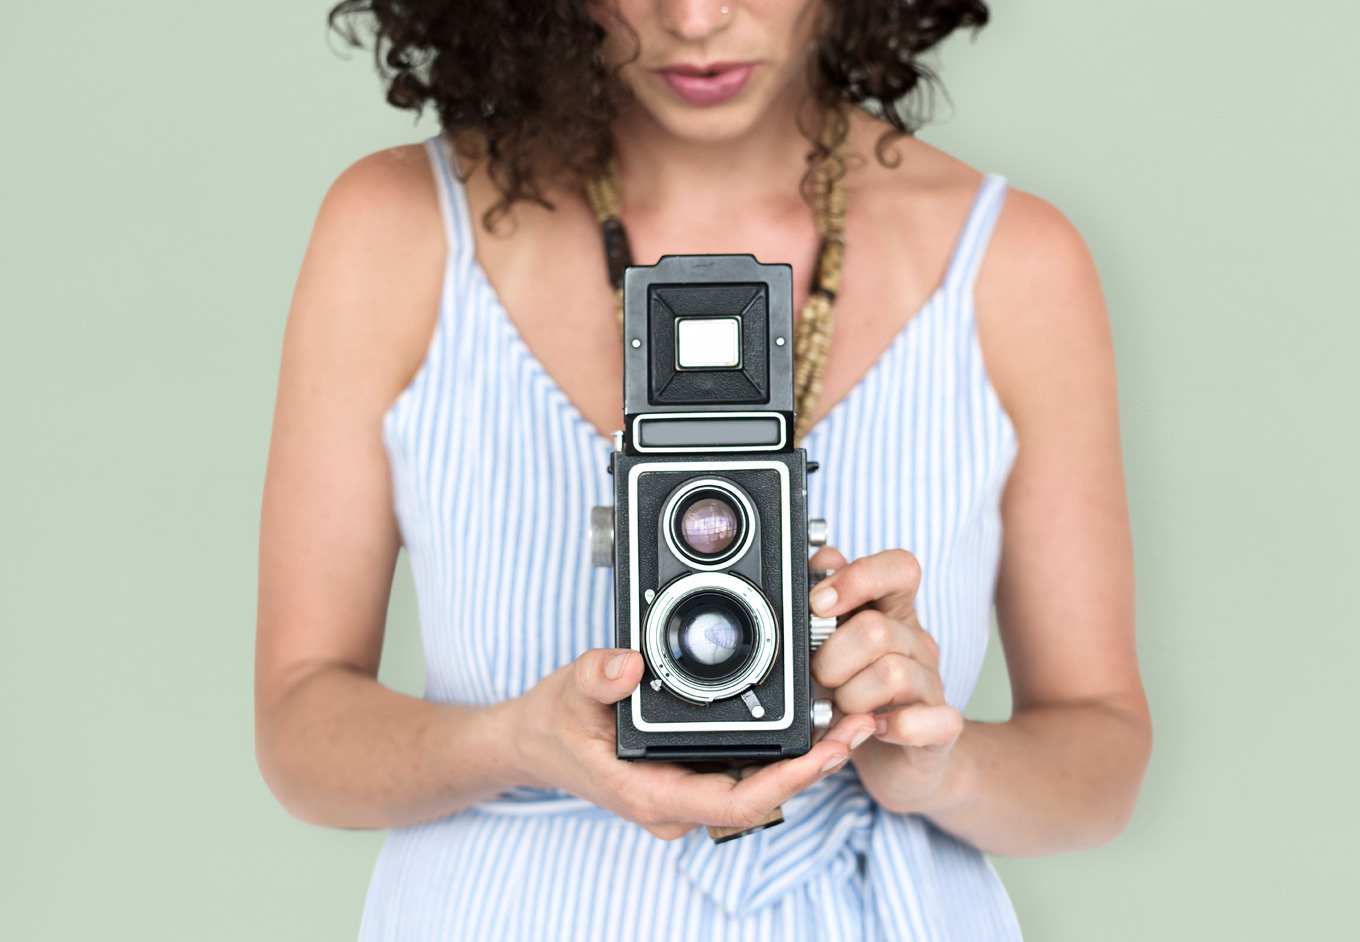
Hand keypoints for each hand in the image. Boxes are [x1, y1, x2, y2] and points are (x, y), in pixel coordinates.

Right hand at [502, 647, 877, 839]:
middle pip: (762, 796)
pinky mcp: (692, 778)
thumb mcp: (566, 692)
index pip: (735, 803)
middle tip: (859, 722)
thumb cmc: (551, 725)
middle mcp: (676, 804)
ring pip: (759, 786)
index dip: (786, 783)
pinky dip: (780, 751)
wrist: (532, 744)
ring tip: (851, 716)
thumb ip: (595, 677)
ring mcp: (686, 794)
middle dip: (814, 765)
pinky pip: (744, 772)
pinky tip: (811, 719)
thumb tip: (625, 664)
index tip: (826, 753)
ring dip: (805, 758)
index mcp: (651, 793)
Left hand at [808, 546, 964, 814]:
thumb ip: (828, 598)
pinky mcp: (942, 728)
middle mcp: (916, 641)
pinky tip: (874, 729)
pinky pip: (925, 721)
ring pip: (892, 675)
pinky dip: (893, 728)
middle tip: (820, 678)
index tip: (819, 603)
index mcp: (893, 610)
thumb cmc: (859, 691)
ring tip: (842, 709)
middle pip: (877, 630)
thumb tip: (823, 557)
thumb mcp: (834, 642)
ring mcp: (933, 684)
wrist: (901, 758)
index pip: (900, 568)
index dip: (859, 578)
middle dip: (831, 660)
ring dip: (851, 697)